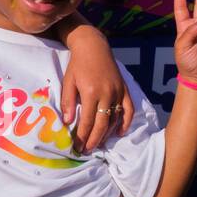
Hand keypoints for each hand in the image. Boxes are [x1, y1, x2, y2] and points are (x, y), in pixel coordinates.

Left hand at [61, 28, 134, 152]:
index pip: (87, 121)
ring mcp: (118, 92)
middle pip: (102, 124)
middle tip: (87, 150)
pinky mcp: (125, 89)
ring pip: (115, 119)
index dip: (82, 136)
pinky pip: (129, 109)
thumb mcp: (68, 82)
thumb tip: (68, 122)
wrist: (93, 47)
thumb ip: (68, 102)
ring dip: (107, 134)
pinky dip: (126, 123)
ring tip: (98, 144)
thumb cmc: (77, 65)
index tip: (77, 146)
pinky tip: (119, 133)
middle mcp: (107, 94)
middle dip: (94, 140)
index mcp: (91, 92)